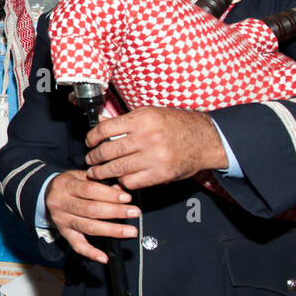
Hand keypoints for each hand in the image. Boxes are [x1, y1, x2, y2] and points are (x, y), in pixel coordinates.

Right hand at [45, 170, 139, 263]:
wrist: (47, 193)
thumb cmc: (69, 184)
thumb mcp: (81, 176)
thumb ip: (100, 181)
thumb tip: (121, 190)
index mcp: (66, 185)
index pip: (89, 190)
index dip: (109, 194)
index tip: (126, 198)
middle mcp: (61, 203)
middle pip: (90, 209)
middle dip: (115, 212)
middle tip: (133, 212)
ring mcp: (62, 220)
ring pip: (88, 226)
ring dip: (111, 230)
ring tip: (129, 231)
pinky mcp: (64, 233)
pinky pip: (77, 245)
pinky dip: (91, 253)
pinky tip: (104, 257)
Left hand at [84, 107, 226, 189]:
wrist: (205, 139)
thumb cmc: (177, 124)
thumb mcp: (150, 114)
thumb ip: (125, 120)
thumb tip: (99, 123)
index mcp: (142, 119)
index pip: (104, 130)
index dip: (91, 138)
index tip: (89, 142)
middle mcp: (147, 138)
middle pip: (107, 151)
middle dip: (93, 158)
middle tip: (90, 160)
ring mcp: (154, 157)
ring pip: (116, 169)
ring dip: (102, 172)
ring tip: (97, 172)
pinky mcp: (160, 174)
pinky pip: (131, 181)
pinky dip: (122, 181)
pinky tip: (119, 178)